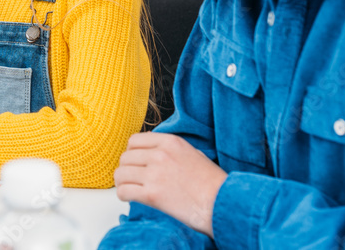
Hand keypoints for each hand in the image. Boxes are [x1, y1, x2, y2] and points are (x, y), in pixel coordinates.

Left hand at [113, 133, 227, 237]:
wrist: (223, 203)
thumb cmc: (212, 183)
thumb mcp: (192, 153)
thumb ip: (170, 150)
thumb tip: (151, 151)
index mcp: (169, 142)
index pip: (134, 140)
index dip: (131, 152)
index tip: (134, 162)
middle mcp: (159, 155)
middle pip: (125, 157)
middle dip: (126, 168)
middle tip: (131, 178)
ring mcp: (154, 174)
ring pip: (121, 173)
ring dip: (122, 182)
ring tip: (128, 188)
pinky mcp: (152, 194)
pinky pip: (124, 191)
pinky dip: (123, 195)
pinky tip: (130, 198)